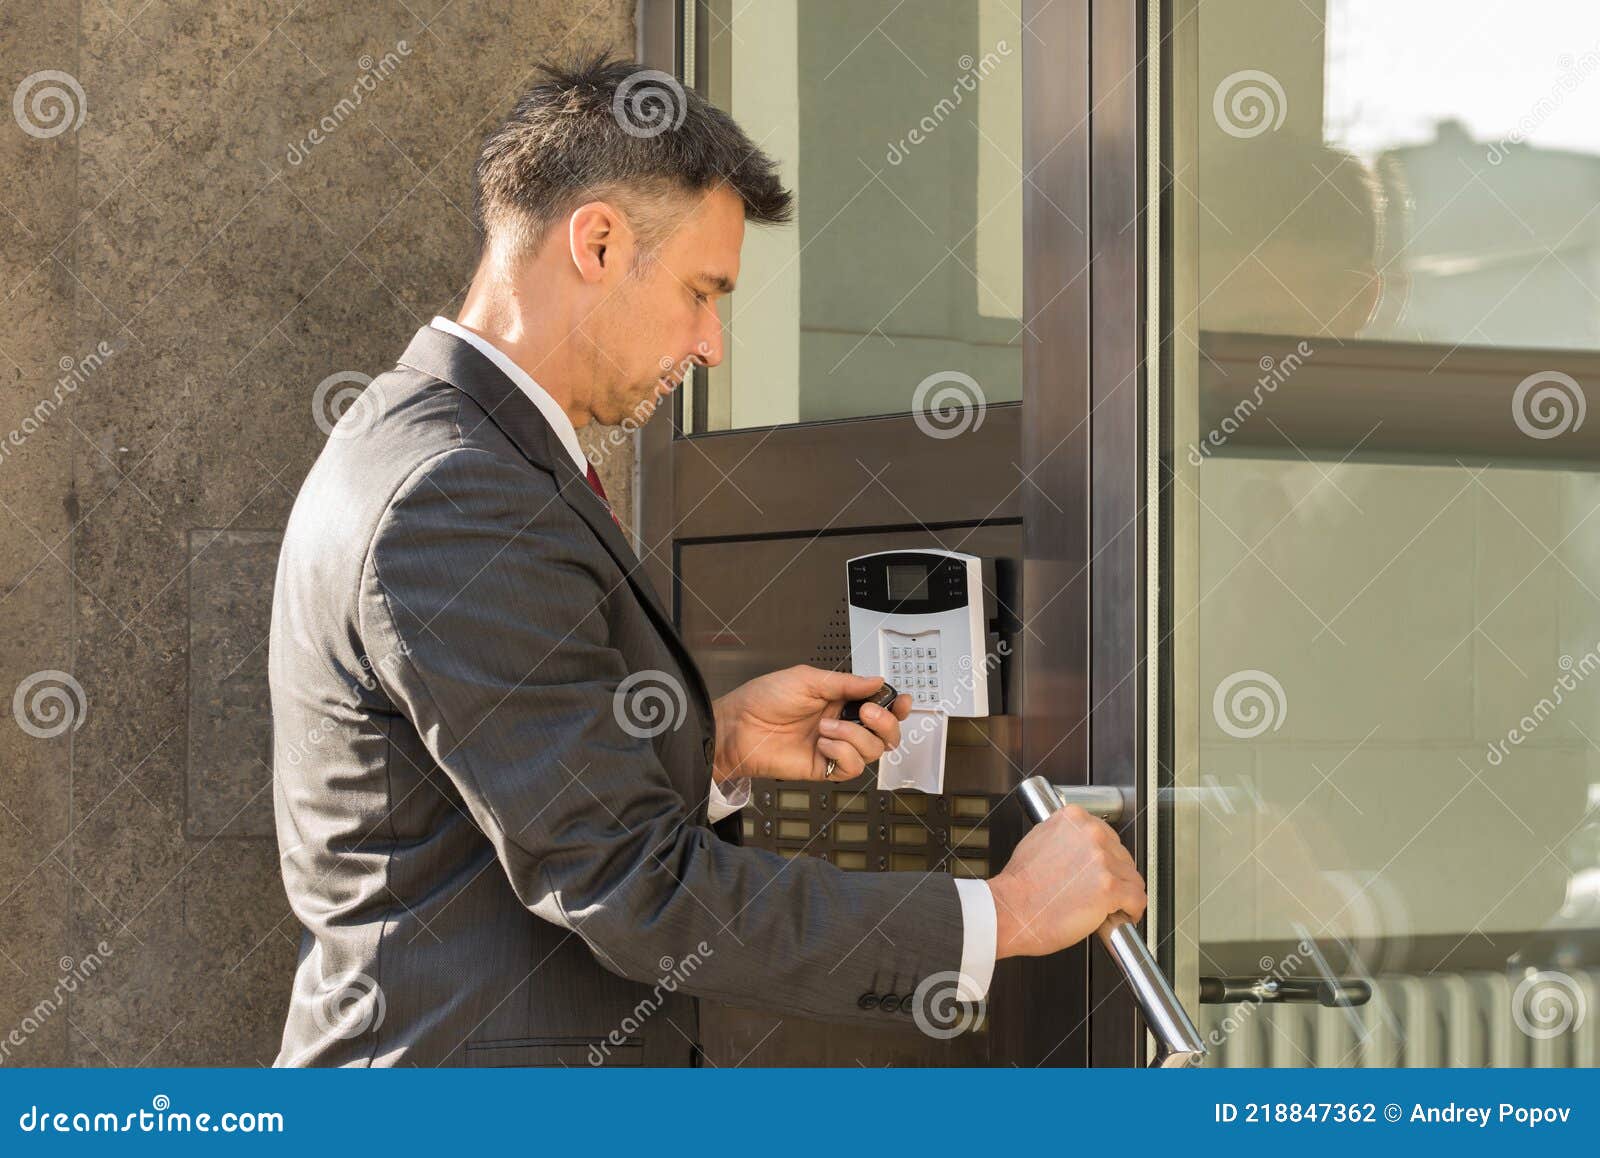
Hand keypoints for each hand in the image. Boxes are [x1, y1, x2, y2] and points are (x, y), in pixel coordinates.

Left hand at [710, 665, 911, 782]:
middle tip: (865, 713)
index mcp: (839, 699)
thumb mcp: (807, 679)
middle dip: (884, 722)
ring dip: (853, 736)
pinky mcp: (824, 768)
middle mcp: (841, 724)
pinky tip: (823, 744)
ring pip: (873, 750)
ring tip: (825, 728)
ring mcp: (834, 748)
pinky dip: (842, 753)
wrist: (738, 727)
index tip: (900, 701)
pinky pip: (851, 767)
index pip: (879, 705)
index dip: (895, 706)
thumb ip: (846, 683)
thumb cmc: (763, 699)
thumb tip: (877, 681)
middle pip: (885, 732)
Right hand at [988, 806, 1146, 958]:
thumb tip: (1080, 848)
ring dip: (1124, 894)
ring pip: (1132, 878)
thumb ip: (1065, 837)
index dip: (1105, 859)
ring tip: (1109, 907)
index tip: (1101, 871)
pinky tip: (1123, 916)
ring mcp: (1102, 861)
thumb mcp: (1038, 840)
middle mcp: (1091, 834)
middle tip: (1101, 893)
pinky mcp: (1110, 888)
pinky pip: (1137, 899)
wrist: (1010, 910)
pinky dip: (1133, 910)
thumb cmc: (1018, 884)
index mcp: (1074, 818)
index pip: (1107, 836)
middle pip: (1122, 856)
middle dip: (1115, 876)